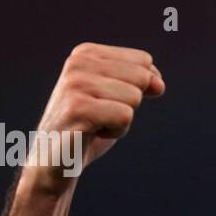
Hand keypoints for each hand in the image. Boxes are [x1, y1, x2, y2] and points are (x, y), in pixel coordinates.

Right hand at [19, 42, 163, 194]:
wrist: (55, 162)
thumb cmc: (88, 129)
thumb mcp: (117, 98)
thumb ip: (140, 82)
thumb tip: (159, 84)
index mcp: (86, 53)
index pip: (143, 61)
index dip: (137, 88)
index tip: (108, 102)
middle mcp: (78, 63)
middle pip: (141, 78)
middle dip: (130, 104)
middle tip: (101, 116)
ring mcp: (75, 84)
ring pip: (134, 97)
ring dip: (122, 121)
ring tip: (95, 125)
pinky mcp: (77, 108)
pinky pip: (125, 116)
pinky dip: (116, 131)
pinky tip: (92, 134)